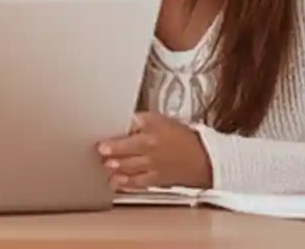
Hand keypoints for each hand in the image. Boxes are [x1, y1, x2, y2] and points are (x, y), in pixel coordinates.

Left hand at [97, 112, 211, 190]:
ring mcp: (153, 167)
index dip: (112, 139)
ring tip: (105, 166)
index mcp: (151, 134)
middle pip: (125, 153)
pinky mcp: (156, 180)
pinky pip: (137, 183)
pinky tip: (115, 182)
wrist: (204, 158)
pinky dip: (124, 183)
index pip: (127, 134)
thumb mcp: (160, 120)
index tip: (102, 141)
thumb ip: (139, 120)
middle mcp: (151, 151)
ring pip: (128, 168)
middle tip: (100, 153)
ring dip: (114, 168)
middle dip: (110, 154)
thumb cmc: (182, 138)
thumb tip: (122, 121)